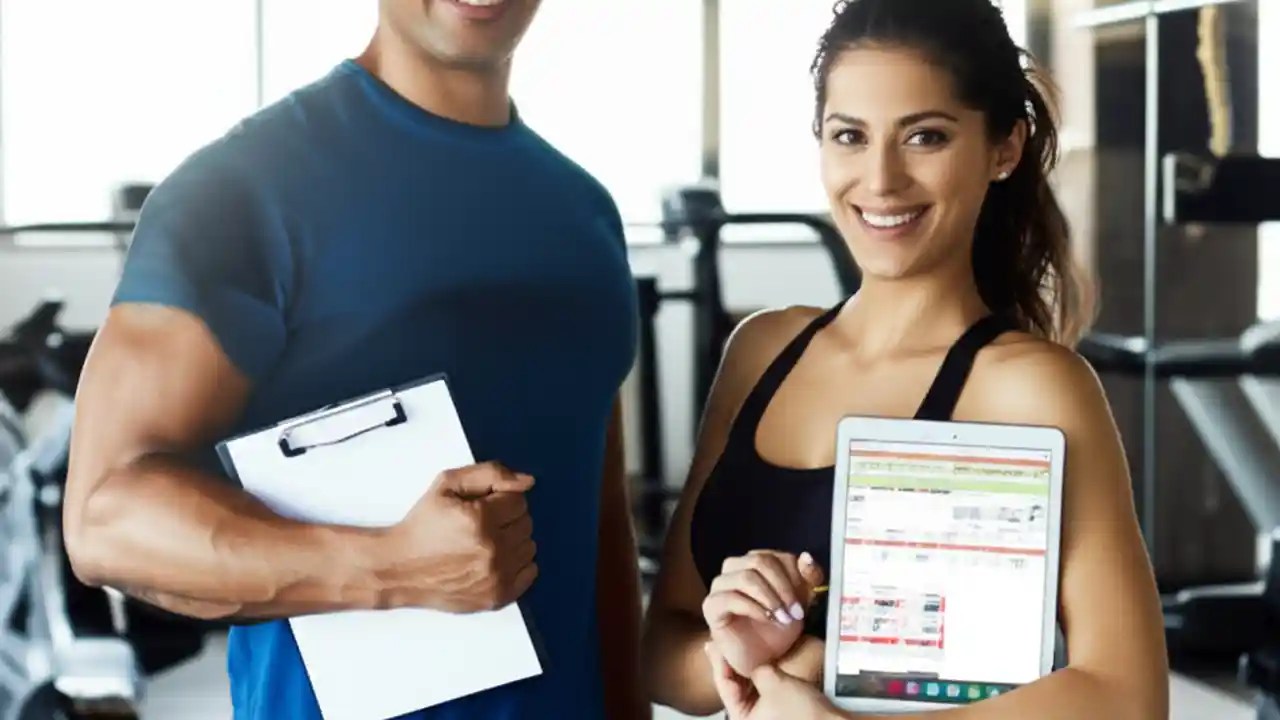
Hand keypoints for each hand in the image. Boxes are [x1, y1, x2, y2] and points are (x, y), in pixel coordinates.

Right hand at [374, 461, 537, 612]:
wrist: (399, 568)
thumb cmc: (422, 525)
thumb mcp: (447, 484)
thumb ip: (490, 474)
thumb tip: (527, 482)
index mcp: (481, 519)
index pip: (519, 501)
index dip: (500, 500)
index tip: (482, 507)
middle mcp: (492, 550)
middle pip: (526, 524)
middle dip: (507, 519)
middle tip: (481, 524)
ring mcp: (496, 576)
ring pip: (529, 547)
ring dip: (512, 541)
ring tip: (485, 543)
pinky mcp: (497, 597)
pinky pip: (529, 573)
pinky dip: (516, 565)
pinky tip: (494, 561)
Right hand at [703, 550, 824, 675]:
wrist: (764, 657)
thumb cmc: (780, 626)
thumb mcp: (802, 600)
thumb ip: (809, 577)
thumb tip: (807, 557)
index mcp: (755, 561)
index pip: (776, 556)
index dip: (794, 576)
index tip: (806, 600)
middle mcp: (734, 567)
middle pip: (760, 561)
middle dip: (783, 587)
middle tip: (796, 612)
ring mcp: (720, 585)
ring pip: (746, 577)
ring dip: (770, 598)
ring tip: (783, 617)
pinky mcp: (711, 605)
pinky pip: (731, 598)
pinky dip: (754, 608)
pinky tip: (767, 620)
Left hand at [707, 643, 836, 719]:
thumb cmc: (801, 710)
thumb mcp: (773, 683)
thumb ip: (756, 668)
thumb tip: (752, 661)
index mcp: (741, 717)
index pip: (724, 684)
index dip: (720, 660)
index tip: (717, 640)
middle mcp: (749, 718)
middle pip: (734, 685)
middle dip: (732, 663)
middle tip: (723, 640)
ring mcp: (764, 716)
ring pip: (749, 686)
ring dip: (746, 667)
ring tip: (740, 646)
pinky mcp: (778, 710)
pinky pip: (763, 688)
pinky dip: (761, 673)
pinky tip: (760, 658)